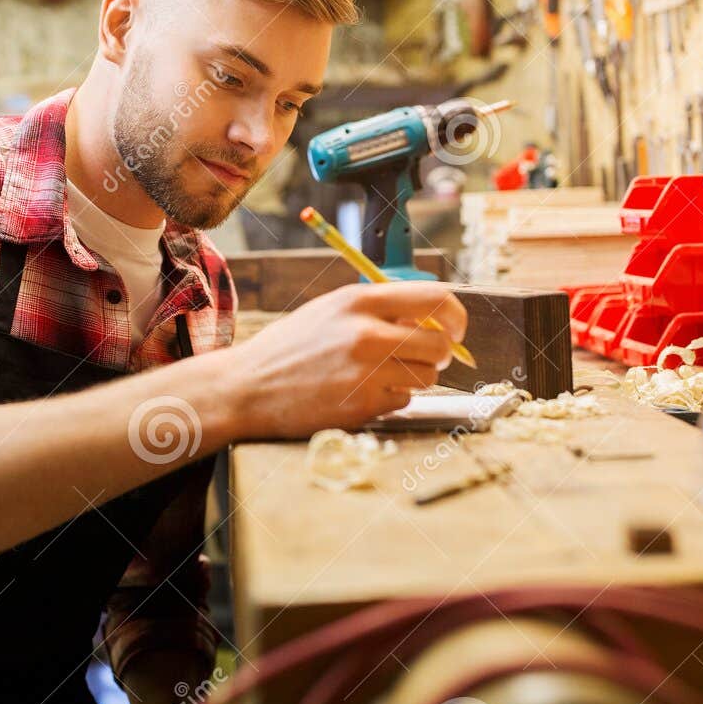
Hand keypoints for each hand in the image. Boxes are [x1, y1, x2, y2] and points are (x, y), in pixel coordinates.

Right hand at [220, 281, 467, 439]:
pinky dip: (393, 399)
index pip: (436, 298)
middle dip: (441, 355)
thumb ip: (378, 310)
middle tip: (424, 359)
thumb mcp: (331, 311)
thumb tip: (432, 320)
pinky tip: (363, 393)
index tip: (455, 329)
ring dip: (416, 378)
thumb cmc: (292, 348)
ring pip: (427, 376)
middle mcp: (365, 332)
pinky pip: (404, 401)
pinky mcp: (361, 406)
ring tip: (384, 375)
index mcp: (358, 300)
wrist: (246, 388)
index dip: (456, 316)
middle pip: (440, 344)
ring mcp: (364, 371)